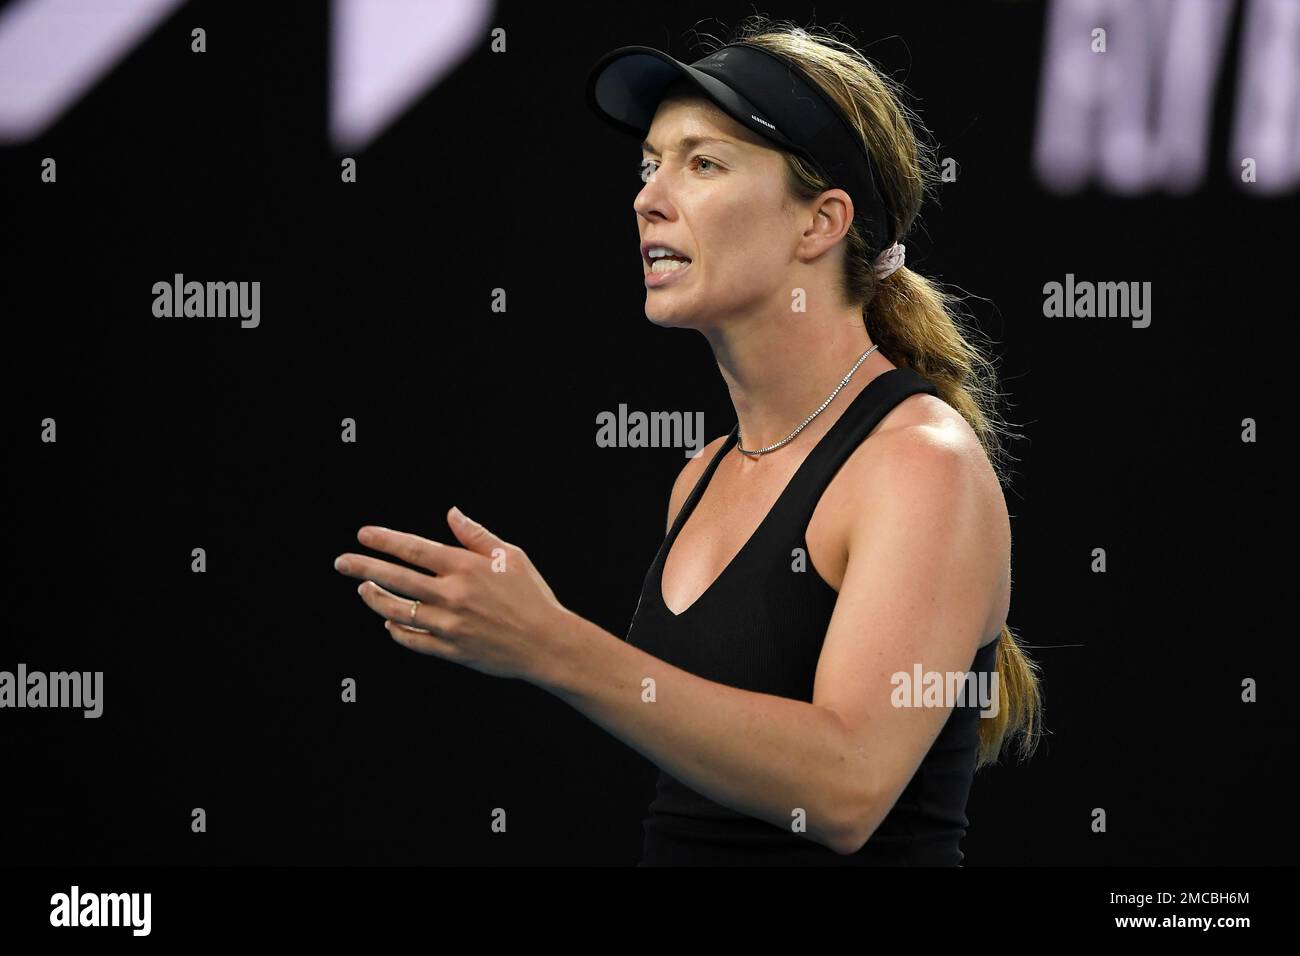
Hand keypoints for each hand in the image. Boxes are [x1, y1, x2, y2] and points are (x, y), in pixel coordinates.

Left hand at [333, 506, 568, 680]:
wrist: (547, 643)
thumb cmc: (532, 596)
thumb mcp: (510, 556)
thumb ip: (476, 535)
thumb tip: (451, 513)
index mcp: (465, 567)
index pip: (413, 549)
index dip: (385, 541)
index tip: (363, 535)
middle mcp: (452, 595)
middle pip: (395, 578)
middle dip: (363, 567)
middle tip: (341, 562)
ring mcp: (448, 625)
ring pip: (397, 611)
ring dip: (375, 599)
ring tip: (363, 589)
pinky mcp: (450, 650)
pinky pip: (412, 640)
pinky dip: (396, 630)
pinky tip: (389, 622)